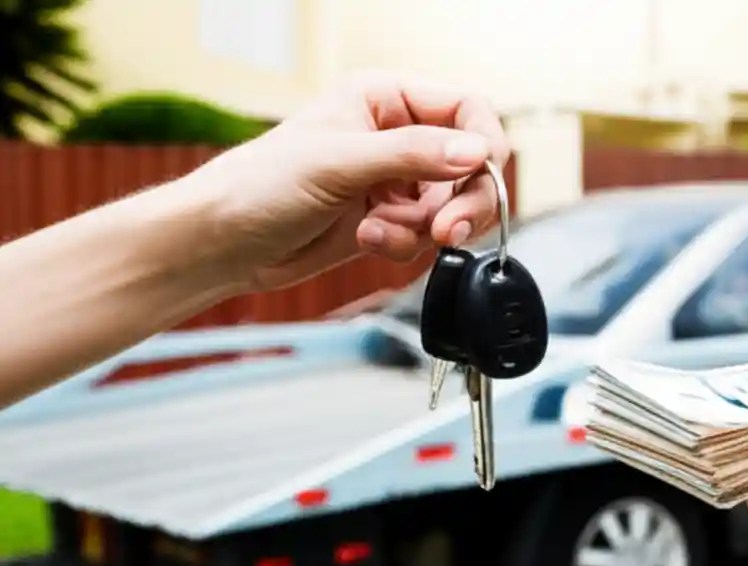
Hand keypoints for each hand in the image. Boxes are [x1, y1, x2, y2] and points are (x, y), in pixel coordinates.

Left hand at [185, 73, 509, 292]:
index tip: (478, 176)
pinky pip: (428, 236)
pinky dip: (406, 245)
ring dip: (425, 230)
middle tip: (445, 229)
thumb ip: (413, 154)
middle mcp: (398, 136)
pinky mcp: (390, 220)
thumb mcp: (340, 162)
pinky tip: (369, 240)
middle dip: (464, 202)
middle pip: (473, 166)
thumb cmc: (258, 185)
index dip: (484, 144)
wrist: (224, 243)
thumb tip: (477, 152)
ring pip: (454, 207)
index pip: (467, 110)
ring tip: (380, 232)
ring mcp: (396, 181)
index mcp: (386, 99)